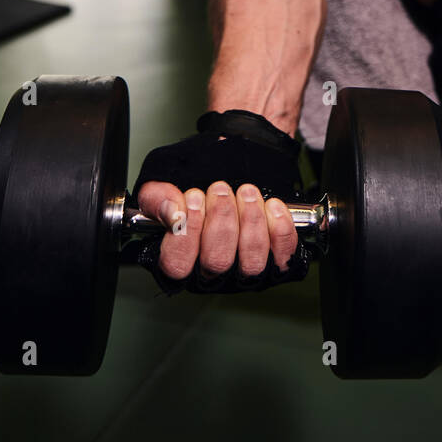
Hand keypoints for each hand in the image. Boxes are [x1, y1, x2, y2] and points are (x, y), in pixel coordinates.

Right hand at [137, 179, 299, 283]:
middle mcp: (212, 274)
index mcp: (180, 260)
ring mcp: (245, 272)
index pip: (177, 267)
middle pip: (217, 263)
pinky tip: (272, 206)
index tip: (193, 199)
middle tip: (221, 190)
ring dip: (250, 221)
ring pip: (251, 263)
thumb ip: (158, 197)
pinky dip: (280, 230)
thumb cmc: (198, 180)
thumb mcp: (166, 181)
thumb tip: (172, 213)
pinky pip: (283, 256)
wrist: (235, 166)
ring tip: (246, 193)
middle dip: (221, 220)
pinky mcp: (277, 263)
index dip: (185, 234)